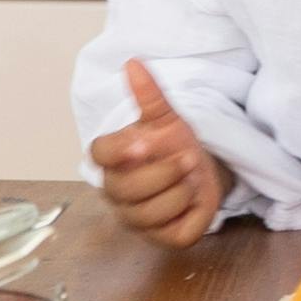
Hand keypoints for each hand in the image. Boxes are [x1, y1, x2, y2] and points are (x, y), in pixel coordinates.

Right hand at [87, 59, 234, 242]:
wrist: (200, 169)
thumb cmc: (174, 144)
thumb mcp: (166, 118)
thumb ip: (150, 94)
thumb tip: (133, 63)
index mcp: (112, 160)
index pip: (100, 154)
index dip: (121, 151)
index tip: (145, 142)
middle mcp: (116, 192)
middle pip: (126, 188)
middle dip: (163, 171)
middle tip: (188, 157)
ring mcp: (136, 218)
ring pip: (150, 212)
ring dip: (179, 190)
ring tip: (193, 175)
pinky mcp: (161, 237)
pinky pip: (172, 231)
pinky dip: (190, 212)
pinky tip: (193, 198)